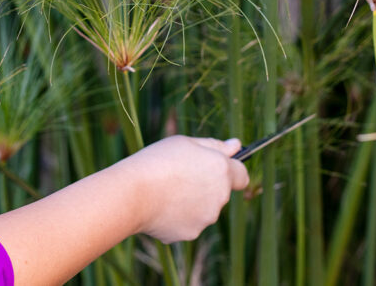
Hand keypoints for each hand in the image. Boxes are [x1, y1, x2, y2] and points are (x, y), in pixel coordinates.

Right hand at [117, 136, 249, 242]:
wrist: (133, 193)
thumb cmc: (157, 161)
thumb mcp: (186, 143)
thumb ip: (214, 146)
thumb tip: (237, 145)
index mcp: (222, 170)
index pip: (242, 175)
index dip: (231, 171)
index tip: (215, 169)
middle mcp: (220, 196)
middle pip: (220, 192)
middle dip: (206, 186)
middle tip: (178, 176)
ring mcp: (206, 217)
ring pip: (204, 209)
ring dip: (191, 202)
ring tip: (165, 191)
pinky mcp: (191, 233)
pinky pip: (188, 223)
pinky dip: (178, 217)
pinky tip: (160, 207)